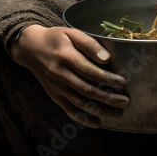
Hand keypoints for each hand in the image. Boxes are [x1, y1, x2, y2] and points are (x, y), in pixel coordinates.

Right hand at [10, 24, 128, 126]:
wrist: (30, 48)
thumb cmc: (55, 38)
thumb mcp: (71, 33)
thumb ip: (89, 44)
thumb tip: (106, 59)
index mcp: (66, 57)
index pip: (90, 72)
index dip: (107, 79)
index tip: (122, 83)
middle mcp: (60, 75)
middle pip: (87, 90)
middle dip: (108, 98)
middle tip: (126, 102)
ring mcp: (56, 87)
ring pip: (80, 103)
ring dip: (100, 110)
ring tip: (118, 113)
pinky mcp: (54, 95)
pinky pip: (69, 110)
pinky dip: (83, 118)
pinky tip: (97, 122)